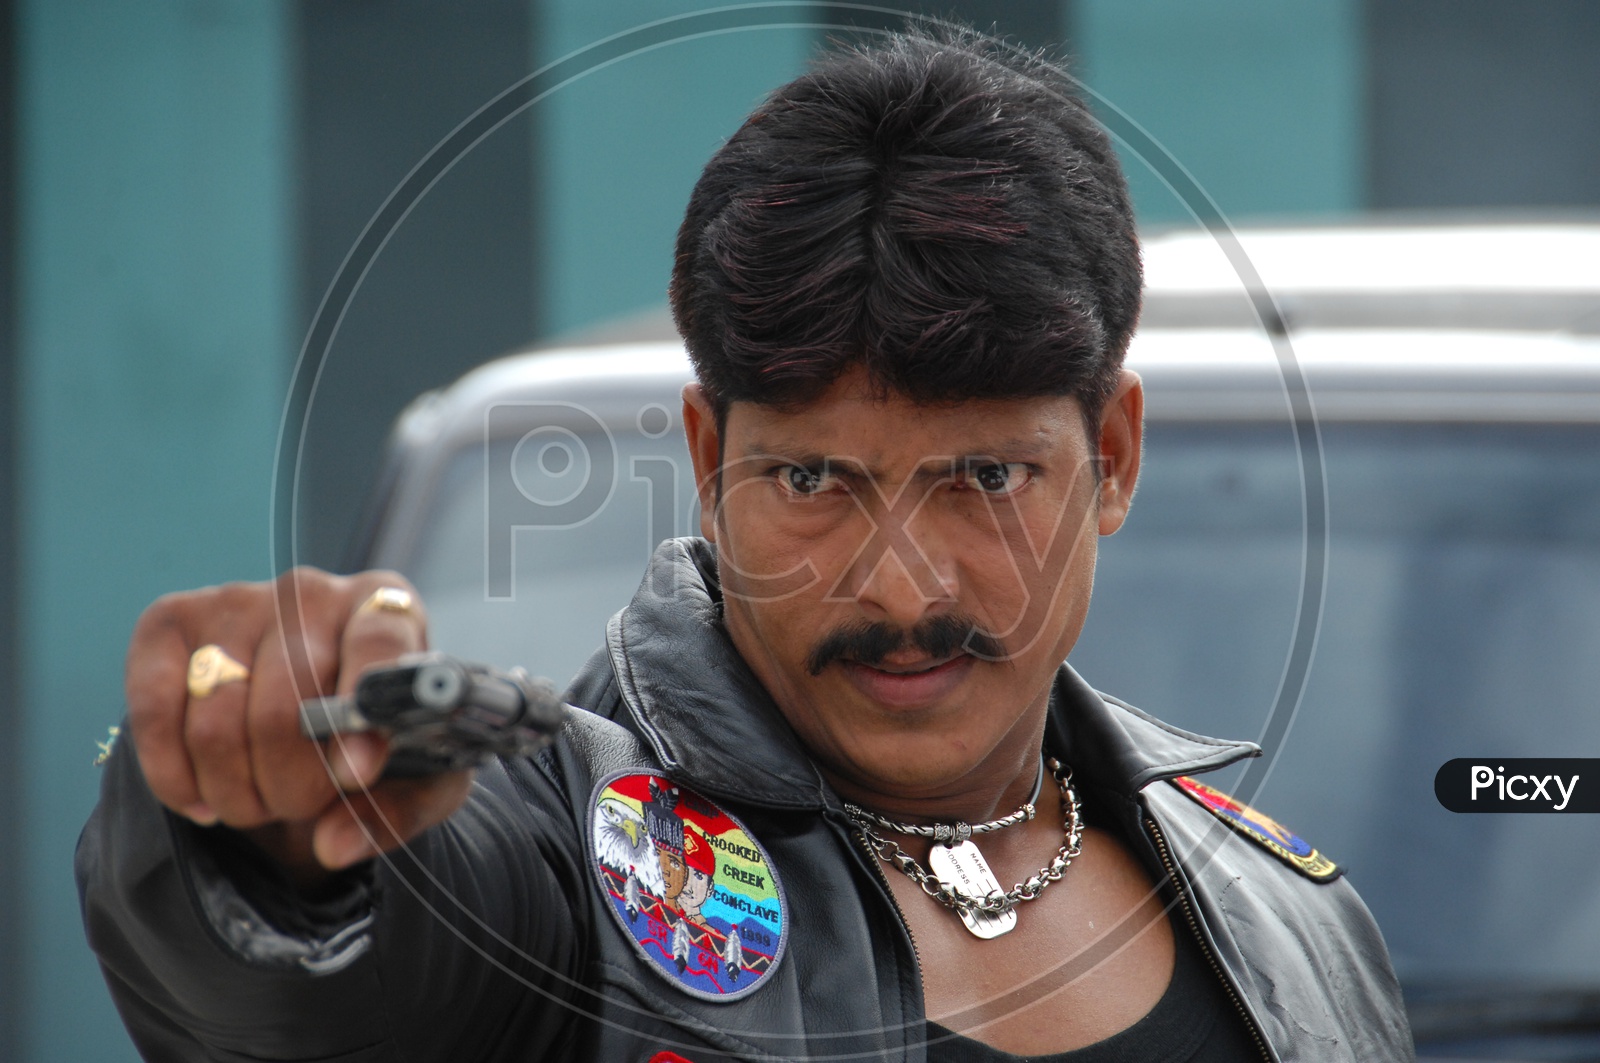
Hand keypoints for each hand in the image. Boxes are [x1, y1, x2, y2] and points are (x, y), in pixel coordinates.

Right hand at [125, 568, 472, 883]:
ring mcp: (237, 601)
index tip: (354, 774)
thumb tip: (335, 844)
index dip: (360, 711)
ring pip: (217, 724)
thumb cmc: (373, 735)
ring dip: (237, 794)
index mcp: (390, 608)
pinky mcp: (170, 622)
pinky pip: (154, 715)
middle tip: (300, 805)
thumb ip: (397, 810)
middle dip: (291, 787)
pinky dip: (175, 778)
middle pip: (283, 708)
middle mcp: (311, 593)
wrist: (302, 711)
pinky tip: (204, 799)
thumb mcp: (417, 776)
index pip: (378, 641)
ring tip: (261, 803)